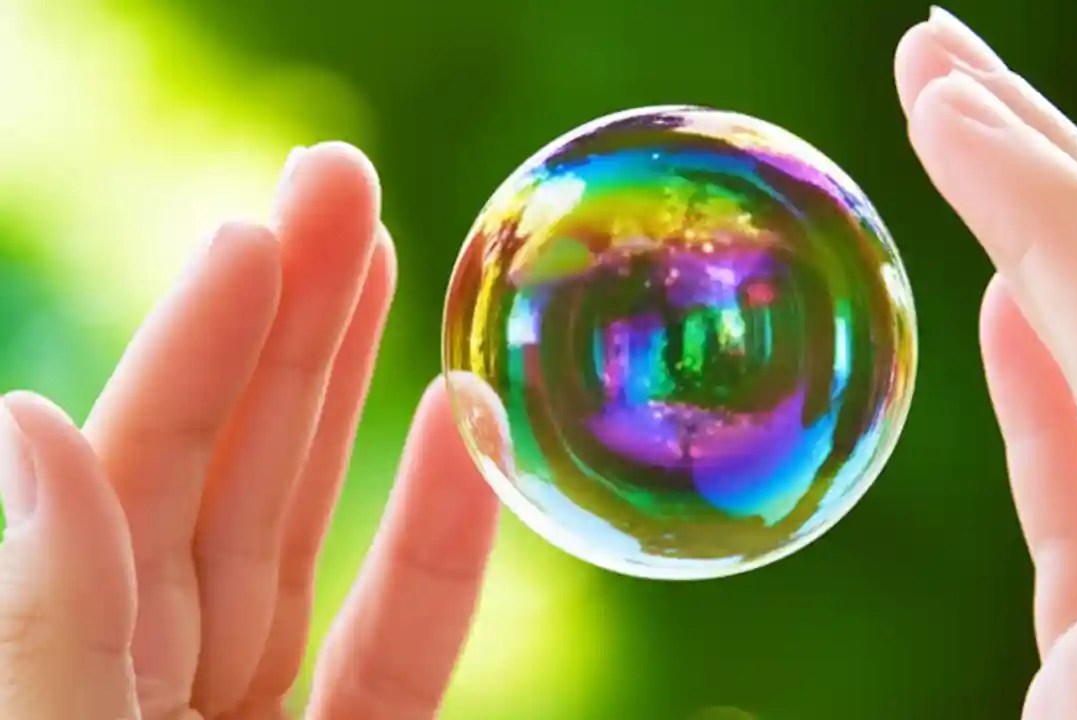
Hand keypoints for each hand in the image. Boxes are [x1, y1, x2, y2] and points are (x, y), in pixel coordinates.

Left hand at [0, 144, 501, 718]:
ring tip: (383, 253)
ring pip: (307, 525)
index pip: (134, 478)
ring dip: (354, 386)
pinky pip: (400, 644)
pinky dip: (444, 543)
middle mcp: (158, 674)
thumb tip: (29, 422)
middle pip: (230, 469)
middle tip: (337, 183)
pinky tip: (468, 434)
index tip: (252, 239)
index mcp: (65, 669)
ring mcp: (262, 713)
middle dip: (289, 320)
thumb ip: (51, 621)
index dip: (195, 353)